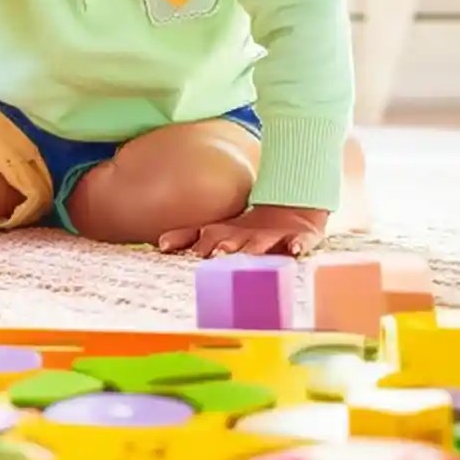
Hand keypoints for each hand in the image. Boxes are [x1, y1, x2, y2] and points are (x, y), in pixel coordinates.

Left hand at [157, 205, 327, 257]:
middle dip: (221, 245)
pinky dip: (297, 245)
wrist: (295, 206)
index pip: (202, 235)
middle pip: (231, 239)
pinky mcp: (299, 237)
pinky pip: (299, 242)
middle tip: (214, 252)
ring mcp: (272, 237)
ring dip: (253, 248)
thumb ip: (191, 238)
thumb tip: (160, 243)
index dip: (186, 240)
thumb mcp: (222, 232)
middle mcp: (246, 235)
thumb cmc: (249, 228)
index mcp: (226, 233)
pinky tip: (294, 250)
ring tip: (247, 253)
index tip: (165, 245)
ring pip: (261, 243)